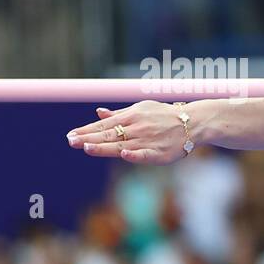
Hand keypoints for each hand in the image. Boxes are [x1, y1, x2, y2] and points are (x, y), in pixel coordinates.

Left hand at [65, 100, 200, 164]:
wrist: (193, 122)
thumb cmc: (165, 116)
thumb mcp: (141, 109)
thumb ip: (119, 114)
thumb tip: (98, 112)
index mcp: (130, 117)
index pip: (103, 125)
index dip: (86, 130)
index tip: (70, 135)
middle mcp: (136, 128)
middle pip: (109, 135)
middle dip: (88, 138)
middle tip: (70, 142)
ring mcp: (147, 140)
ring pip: (121, 145)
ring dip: (104, 147)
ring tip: (87, 148)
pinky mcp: (160, 152)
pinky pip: (145, 154)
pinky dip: (135, 154)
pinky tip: (124, 154)